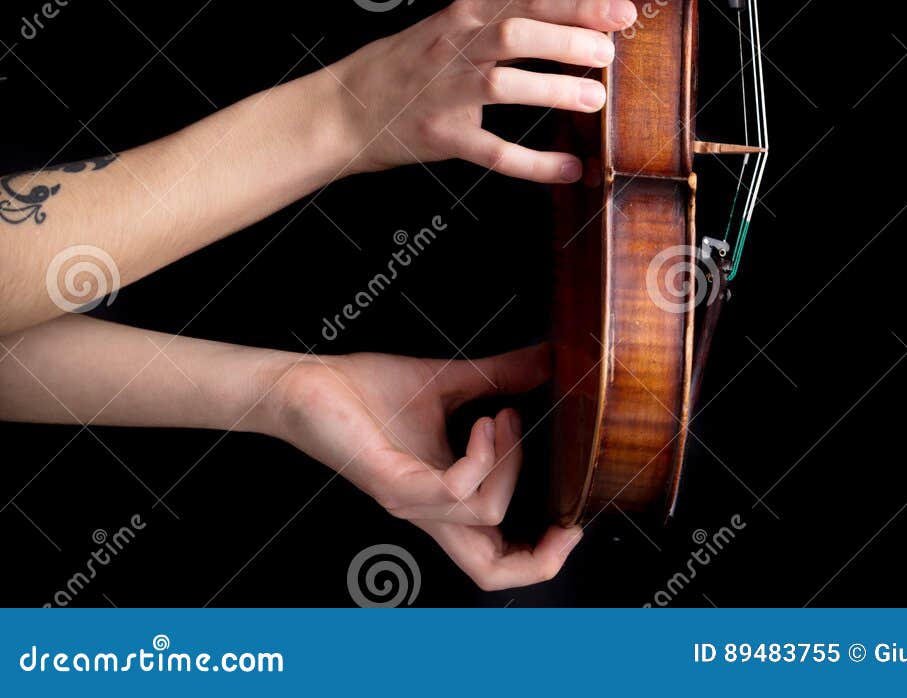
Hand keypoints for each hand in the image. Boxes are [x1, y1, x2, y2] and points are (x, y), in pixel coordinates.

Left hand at [270, 343, 581, 589]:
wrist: (311, 383)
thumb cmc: (368, 390)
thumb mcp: (448, 383)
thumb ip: (499, 377)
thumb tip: (548, 357)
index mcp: (444, 498)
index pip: (494, 557)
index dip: (540, 555)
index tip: (571, 519)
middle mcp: (429, 510)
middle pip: (490, 572)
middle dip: (541, 555)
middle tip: (566, 517)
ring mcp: (412, 501)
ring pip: (486, 515)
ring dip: (512, 461)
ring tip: (504, 416)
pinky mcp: (394, 483)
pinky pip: (456, 489)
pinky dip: (483, 455)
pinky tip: (483, 420)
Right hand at [325, 0, 635, 181]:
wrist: (343, 109)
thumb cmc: (406, 66)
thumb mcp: (449, 28)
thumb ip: (502, 24)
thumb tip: (574, 26)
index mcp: (463, 16)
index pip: (530, 0)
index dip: (581, 5)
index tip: (624, 12)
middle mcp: (454, 48)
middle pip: (517, 34)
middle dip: (569, 41)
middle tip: (609, 54)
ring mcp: (446, 94)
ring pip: (504, 85)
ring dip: (554, 90)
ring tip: (595, 100)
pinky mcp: (441, 137)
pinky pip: (494, 152)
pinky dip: (535, 163)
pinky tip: (569, 168)